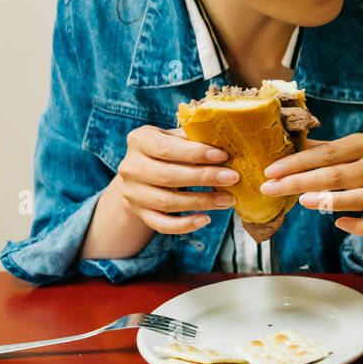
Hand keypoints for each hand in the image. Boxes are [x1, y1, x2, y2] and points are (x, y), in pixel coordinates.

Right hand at [113, 126, 238, 232]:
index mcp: (140, 140)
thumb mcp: (177, 138)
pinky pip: (161, 224)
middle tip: (232, 178)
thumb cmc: (169, 151)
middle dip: (204, 178)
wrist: (142, 173)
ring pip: (167, 202)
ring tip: (227, 200)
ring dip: (201, 202)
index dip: (195, 153)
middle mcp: (130, 166)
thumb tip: (227, 142)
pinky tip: (205, 219)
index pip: (165, 148)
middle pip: (167, 176)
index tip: (222, 156)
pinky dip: (184, 225)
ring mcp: (132, 192)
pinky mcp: (139, 213)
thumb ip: (195, 139)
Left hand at [259, 133, 362, 245]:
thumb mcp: (347, 153)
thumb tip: (281, 147)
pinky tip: (338, 224)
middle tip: (270, 189)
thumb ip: (319, 150)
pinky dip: (355, 226)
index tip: (271, 170)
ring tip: (301, 201)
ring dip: (328, 201)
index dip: (297, 162)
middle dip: (300, 182)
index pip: (326, 153)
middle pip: (336, 175)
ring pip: (357, 198)